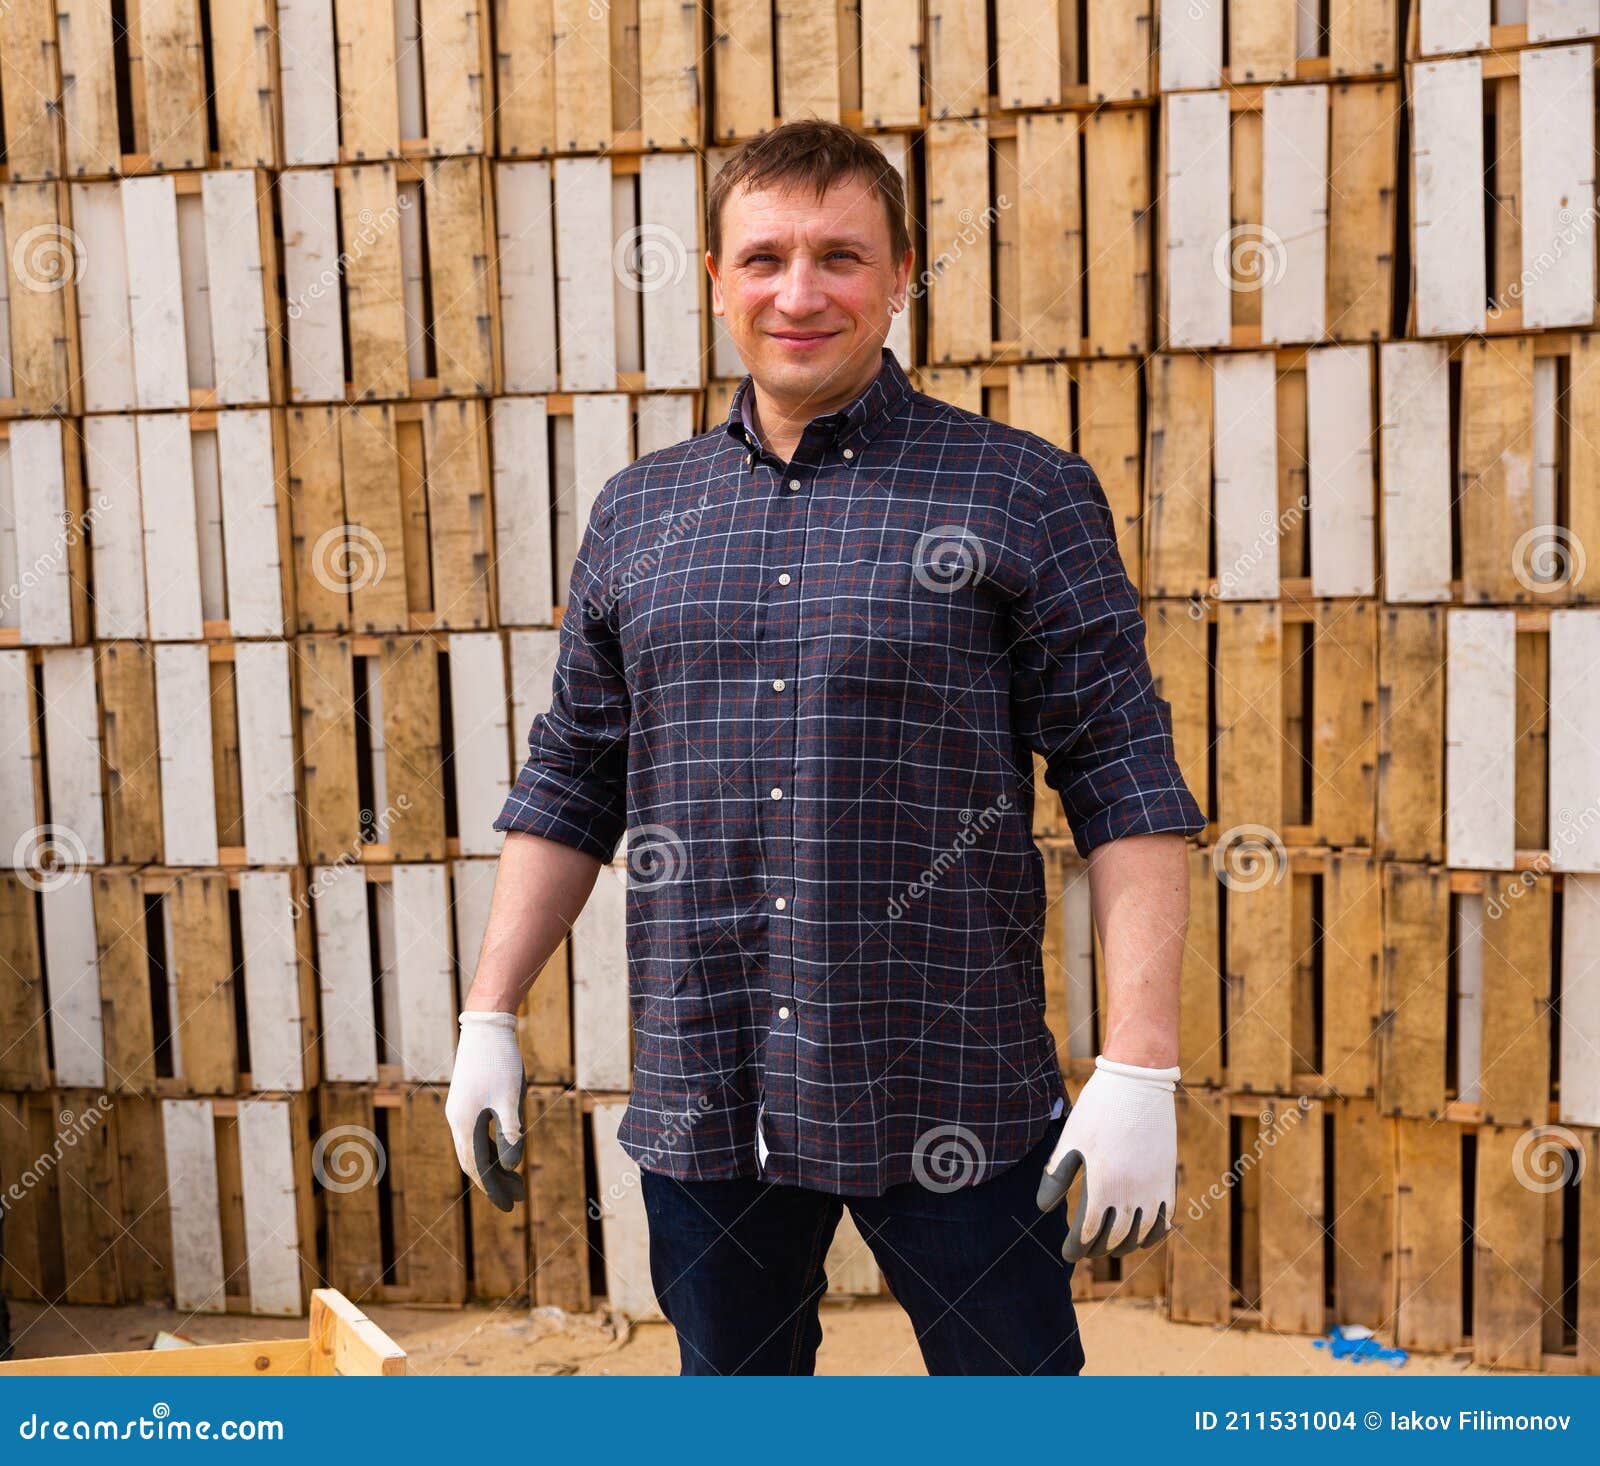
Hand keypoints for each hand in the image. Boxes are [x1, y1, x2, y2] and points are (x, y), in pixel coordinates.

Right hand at [444, 1010, 527, 1211]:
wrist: (487, 1026)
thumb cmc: (500, 1061)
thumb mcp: (511, 1098)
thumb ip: (511, 1132)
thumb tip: (512, 1165)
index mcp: (465, 1122)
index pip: (478, 1167)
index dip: (494, 1189)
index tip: (510, 1206)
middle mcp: (457, 1119)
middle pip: (474, 1161)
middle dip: (495, 1181)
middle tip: (518, 1198)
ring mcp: (460, 1109)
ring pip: (474, 1147)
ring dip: (494, 1164)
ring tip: (516, 1179)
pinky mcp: (467, 1100)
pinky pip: (476, 1133)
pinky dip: (490, 1147)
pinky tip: (506, 1151)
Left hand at [1035, 1055, 1178, 1260]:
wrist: (1138, 1082)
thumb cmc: (1099, 1109)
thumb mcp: (1071, 1140)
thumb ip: (1057, 1176)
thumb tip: (1043, 1208)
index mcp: (1103, 1183)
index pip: (1089, 1232)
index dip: (1076, 1247)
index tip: (1067, 1254)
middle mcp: (1131, 1192)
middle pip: (1115, 1238)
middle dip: (1097, 1249)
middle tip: (1084, 1251)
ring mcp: (1153, 1187)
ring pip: (1141, 1234)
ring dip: (1123, 1246)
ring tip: (1109, 1247)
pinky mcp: (1168, 1179)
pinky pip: (1164, 1220)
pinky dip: (1152, 1235)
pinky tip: (1139, 1237)